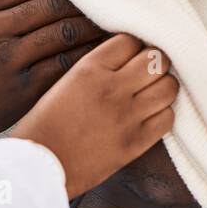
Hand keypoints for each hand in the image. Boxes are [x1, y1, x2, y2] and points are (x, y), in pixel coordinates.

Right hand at [0, 0, 107, 141]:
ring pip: (62, 32)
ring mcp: (6, 61)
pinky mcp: (23, 89)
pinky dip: (85, 53)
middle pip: (50, 6)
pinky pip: (65, 63)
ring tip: (104, 24)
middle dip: (79, 4)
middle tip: (98, 4)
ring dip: (89, 27)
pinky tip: (96, 51)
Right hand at [14, 34, 177, 199]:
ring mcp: (126, 116)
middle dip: (154, 64)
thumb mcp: (64, 82)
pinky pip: (168, 118)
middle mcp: (112, 88)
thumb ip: (95, 69)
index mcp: (89, 69)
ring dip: (162, 87)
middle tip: (146, 74)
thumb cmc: (43, 125)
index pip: (130, 41)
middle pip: (157, 60)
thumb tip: (124, 60)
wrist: (38, 167)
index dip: (133, 47)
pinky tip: (149, 117)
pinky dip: (162, 115)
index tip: (131, 56)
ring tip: (151, 94)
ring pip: (168, 87)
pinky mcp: (135, 143)